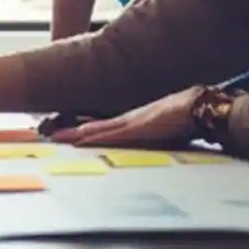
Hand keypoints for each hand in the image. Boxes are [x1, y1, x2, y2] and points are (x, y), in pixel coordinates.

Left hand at [48, 86, 201, 147]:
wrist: (200, 107)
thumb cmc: (187, 117)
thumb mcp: (166, 130)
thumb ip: (155, 135)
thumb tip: (151, 141)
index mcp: (133, 121)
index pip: (101, 126)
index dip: (81, 129)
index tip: (64, 132)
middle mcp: (128, 120)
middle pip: (93, 126)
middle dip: (70, 131)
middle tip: (48, 134)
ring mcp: (132, 122)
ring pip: (97, 129)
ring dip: (75, 134)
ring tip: (54, 136)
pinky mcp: (138, 127)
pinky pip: (112, 134)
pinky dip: (95, 137)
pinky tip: (80, 139)